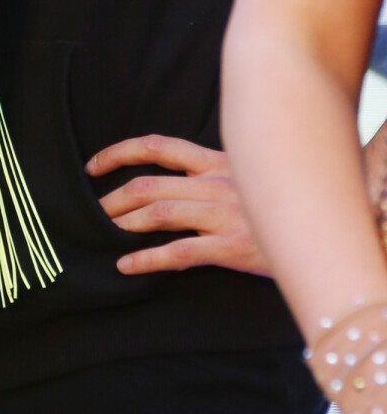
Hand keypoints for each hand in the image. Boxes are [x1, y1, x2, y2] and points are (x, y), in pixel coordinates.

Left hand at [87, 135, 268, 276]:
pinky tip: (125, 266)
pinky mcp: (230, 247)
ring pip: (156, 214)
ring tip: (100, 234)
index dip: (119, 152)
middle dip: (113, 198)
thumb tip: (176, 178)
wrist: (324, 230)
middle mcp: (215, 183)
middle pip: (148, 185)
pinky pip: (178, 252)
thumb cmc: (282, 203)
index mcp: (218, 161)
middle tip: (90, 211)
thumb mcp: (249, 174)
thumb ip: (215, 172)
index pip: (158, 146)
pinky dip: (146, 259)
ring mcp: (222, 214)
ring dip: (122, 224)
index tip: (93, 165)